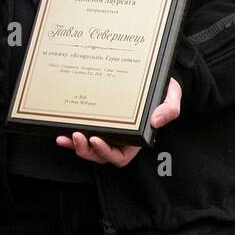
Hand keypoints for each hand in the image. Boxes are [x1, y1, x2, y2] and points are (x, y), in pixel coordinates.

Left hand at [56, 78, 181, 167]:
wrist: (156, 79)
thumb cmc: (164, 91)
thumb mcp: (172, 98)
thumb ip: (169, 109)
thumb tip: (156, 120)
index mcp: (137, 139)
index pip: (120, 156)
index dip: (107, 153)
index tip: (97, 140)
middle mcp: (120, 139)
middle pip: (100, 155)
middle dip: (87, 150)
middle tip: (78, 136)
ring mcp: (108, 132)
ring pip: (89, 148)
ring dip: (76, 146)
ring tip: (67, 136)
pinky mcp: (98, 122)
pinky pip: (83, 135)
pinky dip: (71, 138)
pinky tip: (62, 133)